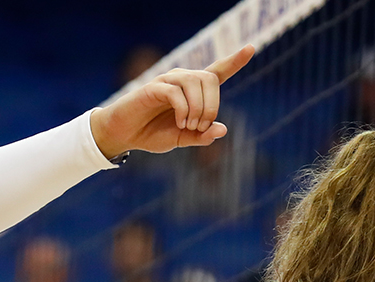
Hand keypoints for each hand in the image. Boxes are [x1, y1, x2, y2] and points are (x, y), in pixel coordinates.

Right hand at [91, 45, 255, 156]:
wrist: (123, 135)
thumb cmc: (151, 133)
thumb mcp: (180, 139)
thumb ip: (201, 137)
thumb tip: (222, 130)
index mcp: (192, 91)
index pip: (217, 71)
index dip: (234, 61)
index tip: (250, 48)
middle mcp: (182, 80)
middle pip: (210, 78)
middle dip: (212, 105)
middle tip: (200, 127)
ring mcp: (167, 81)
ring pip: (195, 81)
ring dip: (198, 107)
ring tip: (188, 126)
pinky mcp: (153, 87)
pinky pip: (175, 91)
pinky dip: (183, 108)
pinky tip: (179, 122)